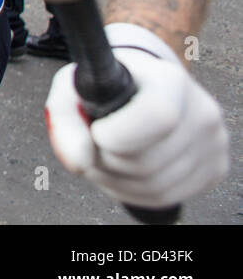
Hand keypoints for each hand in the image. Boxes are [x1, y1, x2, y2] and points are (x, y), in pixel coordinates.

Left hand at [45, 23, 228, 208]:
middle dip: (106, 160)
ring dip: (115, 179)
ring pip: (154, 187)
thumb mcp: (73, 88)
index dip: (118, 135)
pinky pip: (165, 198)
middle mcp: (200, 111)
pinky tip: (123, 169)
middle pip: (147, 161)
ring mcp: (212, 142)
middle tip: (94, 144)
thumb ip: (65, 119)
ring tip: (104, 156)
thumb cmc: (107, 86)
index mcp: (169, 80)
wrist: (142, 86)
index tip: (96, 131)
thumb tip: (79, 161)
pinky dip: (132, 191)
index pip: (157, 116)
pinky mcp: (214, 168)